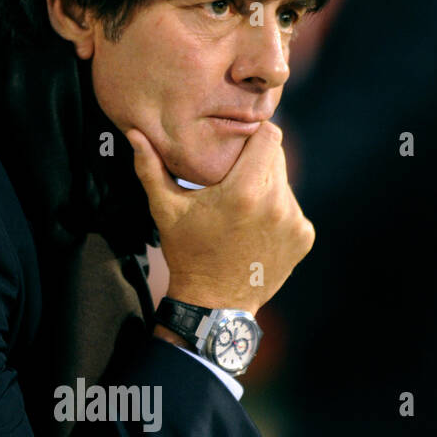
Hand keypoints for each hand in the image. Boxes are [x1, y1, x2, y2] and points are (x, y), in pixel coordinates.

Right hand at [126, 121, 313, 314]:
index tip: (237, 144)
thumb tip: (133, 133)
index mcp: (245, 190)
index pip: (269, 134)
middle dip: (256, 161)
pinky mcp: (303, 236)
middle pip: (277, 157)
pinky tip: (254, 230)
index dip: (253, 134)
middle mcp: (276, 203)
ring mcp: (294, 221)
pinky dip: (277, 214)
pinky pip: (292, 209)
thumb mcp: (165, 210)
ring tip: (241, 209)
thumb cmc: (187, 253)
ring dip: (266, 188)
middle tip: (233, 178)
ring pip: (284, 183)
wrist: (213, 304)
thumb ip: (150, 168)